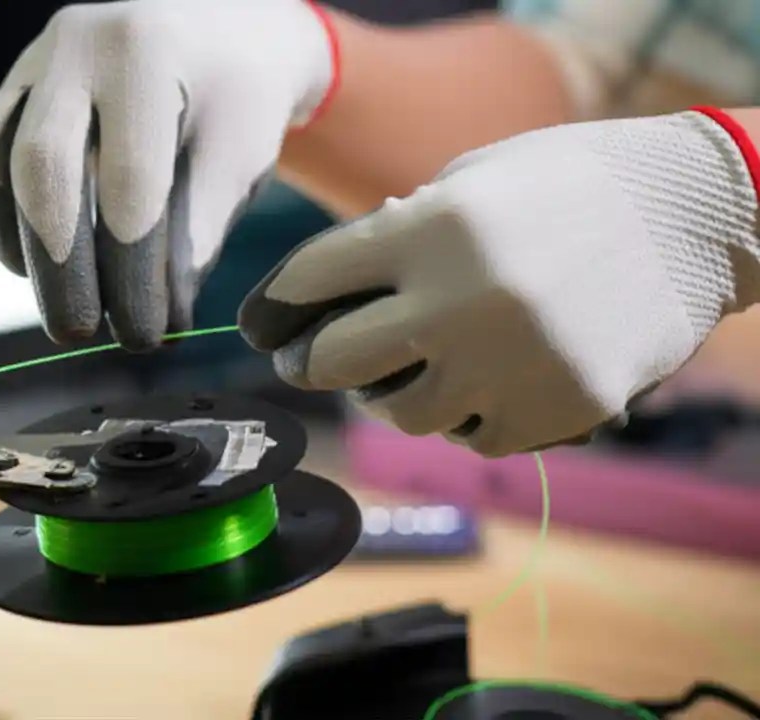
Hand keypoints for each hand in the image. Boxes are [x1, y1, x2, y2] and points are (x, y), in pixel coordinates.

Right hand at [0, 0, 335, 349]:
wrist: (215, 29)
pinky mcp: (9, 90)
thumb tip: (163, 320)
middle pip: (42, 165)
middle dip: (59, 264)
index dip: (132, 268)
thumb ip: (200, 231)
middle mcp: (75, 47)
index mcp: (144, 53)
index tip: (147, 334)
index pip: (129, 177)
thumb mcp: (240, 154)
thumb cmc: (236, 96)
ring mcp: (32, 64)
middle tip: (78, 332)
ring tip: (56, 297)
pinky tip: (27, 259)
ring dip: (14, 238)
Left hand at [239, 111, 759, 455]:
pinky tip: (490, 377)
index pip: (310, 280)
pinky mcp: (553, 413)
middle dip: (308, 363)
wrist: (693, 216)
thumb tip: (327, 300)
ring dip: (393, 392)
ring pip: (402, 413)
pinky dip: (469, 412)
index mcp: (429, 229)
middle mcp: (458, 302)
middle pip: (332, 362)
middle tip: (304, 362)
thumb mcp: (470, 183)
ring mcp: (507, 365)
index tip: (262, 325)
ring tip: (413, 365)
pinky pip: (474, 435)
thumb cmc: (566, 187)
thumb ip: (396, 238)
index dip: (274, 306)